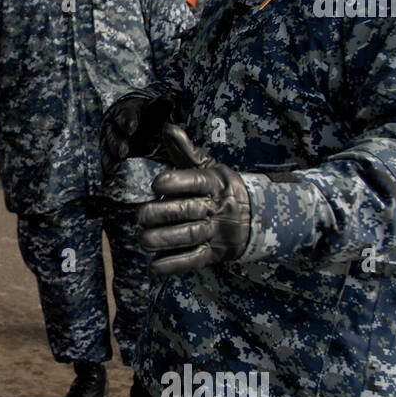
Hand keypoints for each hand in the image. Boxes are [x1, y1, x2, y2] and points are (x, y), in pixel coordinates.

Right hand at [99, 90, 174, 178]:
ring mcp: (108, 141)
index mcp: (125, 112)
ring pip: (107, 150)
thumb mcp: (154, 109)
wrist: (133, 122)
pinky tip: (107, 181)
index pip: (125, 115)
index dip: (127, 121)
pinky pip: (106, 163)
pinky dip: (106, 172)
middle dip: (117, 143)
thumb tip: (168, 98)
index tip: (131, 128)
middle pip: (113, 134)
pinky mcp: (108, 155)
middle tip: (122, 152)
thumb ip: (161, 106)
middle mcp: (113, 126)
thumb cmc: (147, 115)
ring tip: (112, 169)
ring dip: (109, 160)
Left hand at [136, 124, 250, 275]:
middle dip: (161, 214)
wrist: (255, 217)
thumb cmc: (219, 188)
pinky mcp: (213, 254)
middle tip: (140, 217)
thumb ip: (185, 151)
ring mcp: (215, 232)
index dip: (175, 181)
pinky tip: (153, 267)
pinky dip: (172, 266)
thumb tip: (168, 128)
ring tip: (143, 239)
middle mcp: (215, 207)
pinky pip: (192, 261)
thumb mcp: (208, 166)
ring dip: (163, 240)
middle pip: (187, 211)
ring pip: (188, 236)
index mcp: (214, 183)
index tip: (156, 183)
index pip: (195, 181)